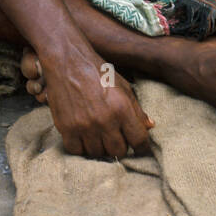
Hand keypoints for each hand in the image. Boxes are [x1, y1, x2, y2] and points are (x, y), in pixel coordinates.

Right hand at [38, 48, 154, 159]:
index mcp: (122, 109)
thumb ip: (137, 109)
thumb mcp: (124, 87)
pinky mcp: (66, 128)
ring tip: (101, 138)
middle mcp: (105, 120)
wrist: (68, 62)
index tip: (141, 150)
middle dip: (121, 148)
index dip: (142, 148)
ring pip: (97, 153)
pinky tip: (85, 139)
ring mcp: (84, 126)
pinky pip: (76, 151)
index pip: (139, 140)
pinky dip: (82, 148)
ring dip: (101, 149)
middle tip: (118, 141)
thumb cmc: (99, 72)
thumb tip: (150, 126)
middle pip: (118, 151)